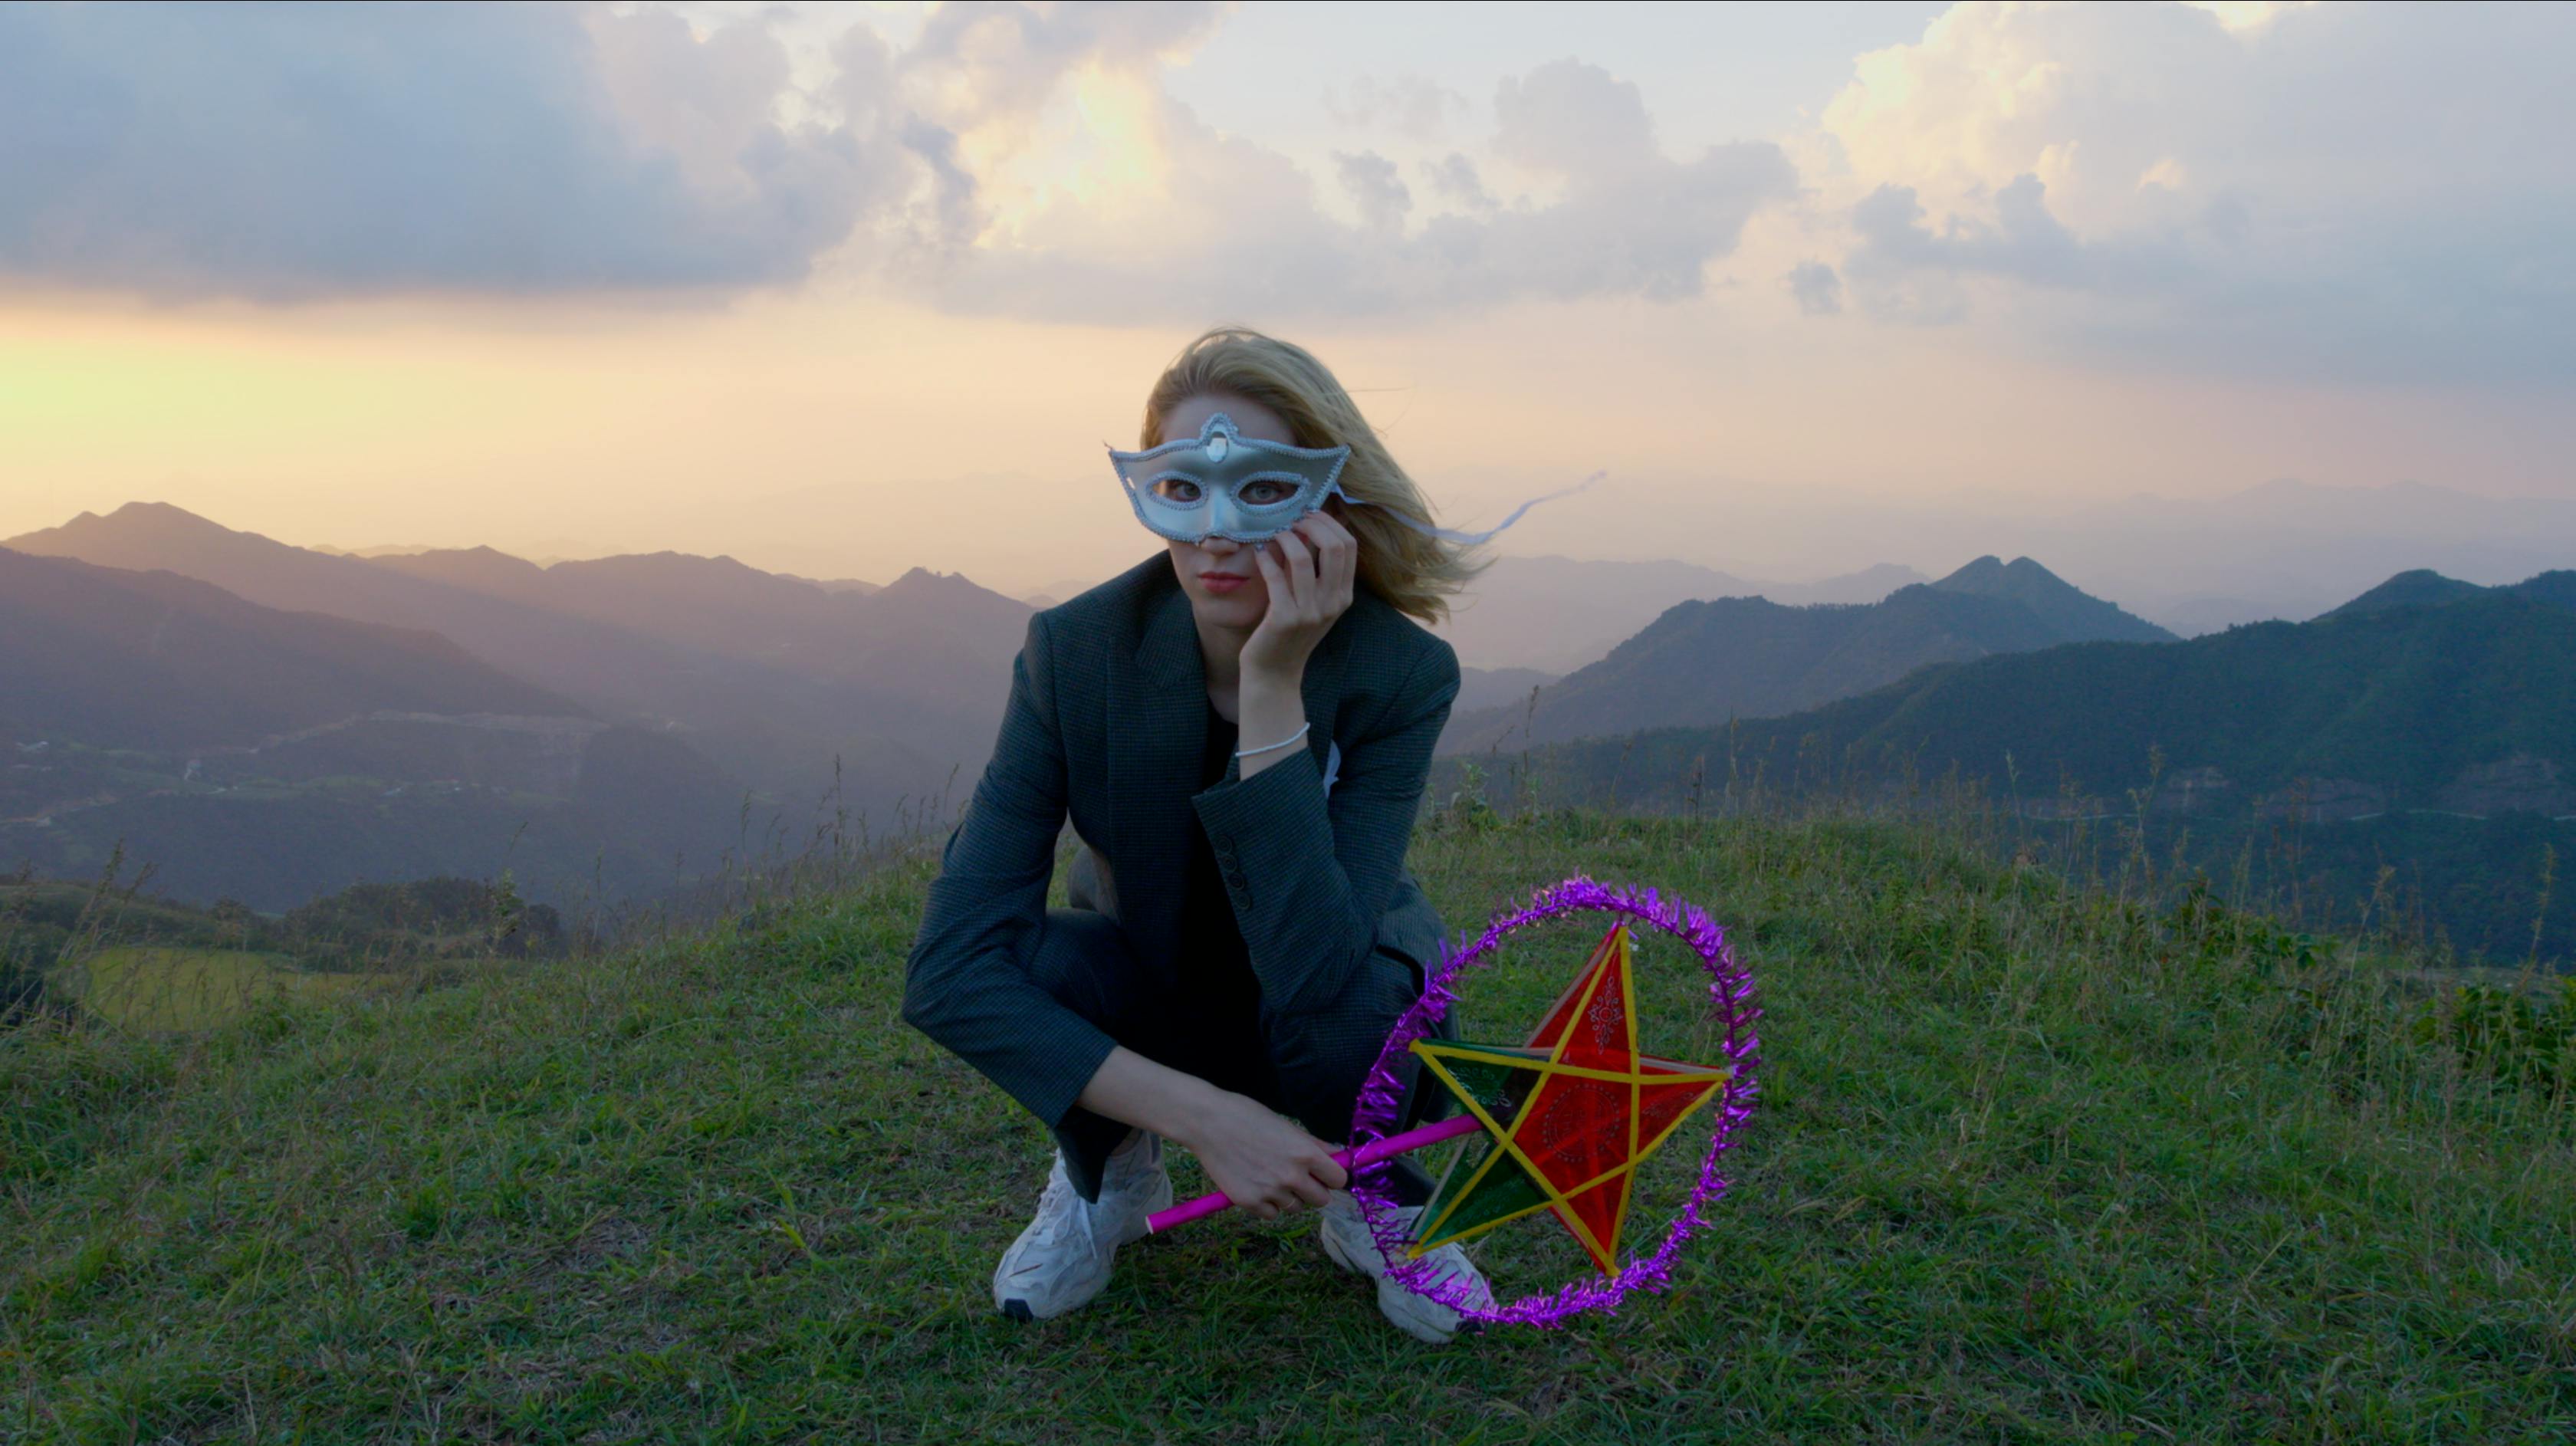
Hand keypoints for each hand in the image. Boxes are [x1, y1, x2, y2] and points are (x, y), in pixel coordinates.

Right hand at [1182, 1091, 1348, 1220]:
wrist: (1208, 1122)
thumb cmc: (1247, 1116)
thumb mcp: (1287, 1125)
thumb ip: (1314, 1145)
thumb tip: (1337, 1156)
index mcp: (1305, 1153)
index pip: (1339, 1180)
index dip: (1332, 1177)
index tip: (1324, 1173)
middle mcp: (1292, 1176)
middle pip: (1321, 1200)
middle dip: (1313, 1190)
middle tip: (1297, 1177)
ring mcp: (1270, 1192)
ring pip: (1296, 1208)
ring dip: (1289, 1197)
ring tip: (1271, 1177)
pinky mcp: (1249, 1203)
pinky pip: (1272, 1215)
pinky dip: (1268, 1205)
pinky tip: (1257, 1185)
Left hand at [1241, 511, 1357, 682]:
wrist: (1275, 672)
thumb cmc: (1290, 633)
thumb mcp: (1314, 603)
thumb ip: (1316, 572)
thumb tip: (1308, 527)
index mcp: (1344, 596)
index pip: (1349, 546)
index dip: (1329, 523)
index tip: (1308, 514)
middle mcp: (1333, 603)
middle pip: (1334, 546)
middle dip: (1311, 524)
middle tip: (1290, 519)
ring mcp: (1310, 612)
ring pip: (1302, 558)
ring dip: (1284, 537)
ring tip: (1272, 534)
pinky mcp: (1284, 618)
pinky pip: (1275, 576)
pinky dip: (1266, 559)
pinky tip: (1259, 553)